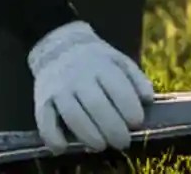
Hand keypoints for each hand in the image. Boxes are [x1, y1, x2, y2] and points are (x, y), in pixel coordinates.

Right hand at [27, 21, 154, 152]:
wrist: (59, 44)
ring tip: (101, 145)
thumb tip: (148, 99)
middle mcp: (79, 77)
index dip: (129, 108)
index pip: (118, 89)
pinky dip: (52, 136)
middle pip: (97, 106)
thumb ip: (136, 78)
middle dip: (113, 128)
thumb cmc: (96, 59)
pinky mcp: (42, 99)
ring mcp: (59, 88)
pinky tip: (63, 147)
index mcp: (102, 66)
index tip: (137, 123)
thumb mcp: (119, 60)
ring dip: (89, 135)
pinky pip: (44, 120)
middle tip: (123, 142)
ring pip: (73, 116)